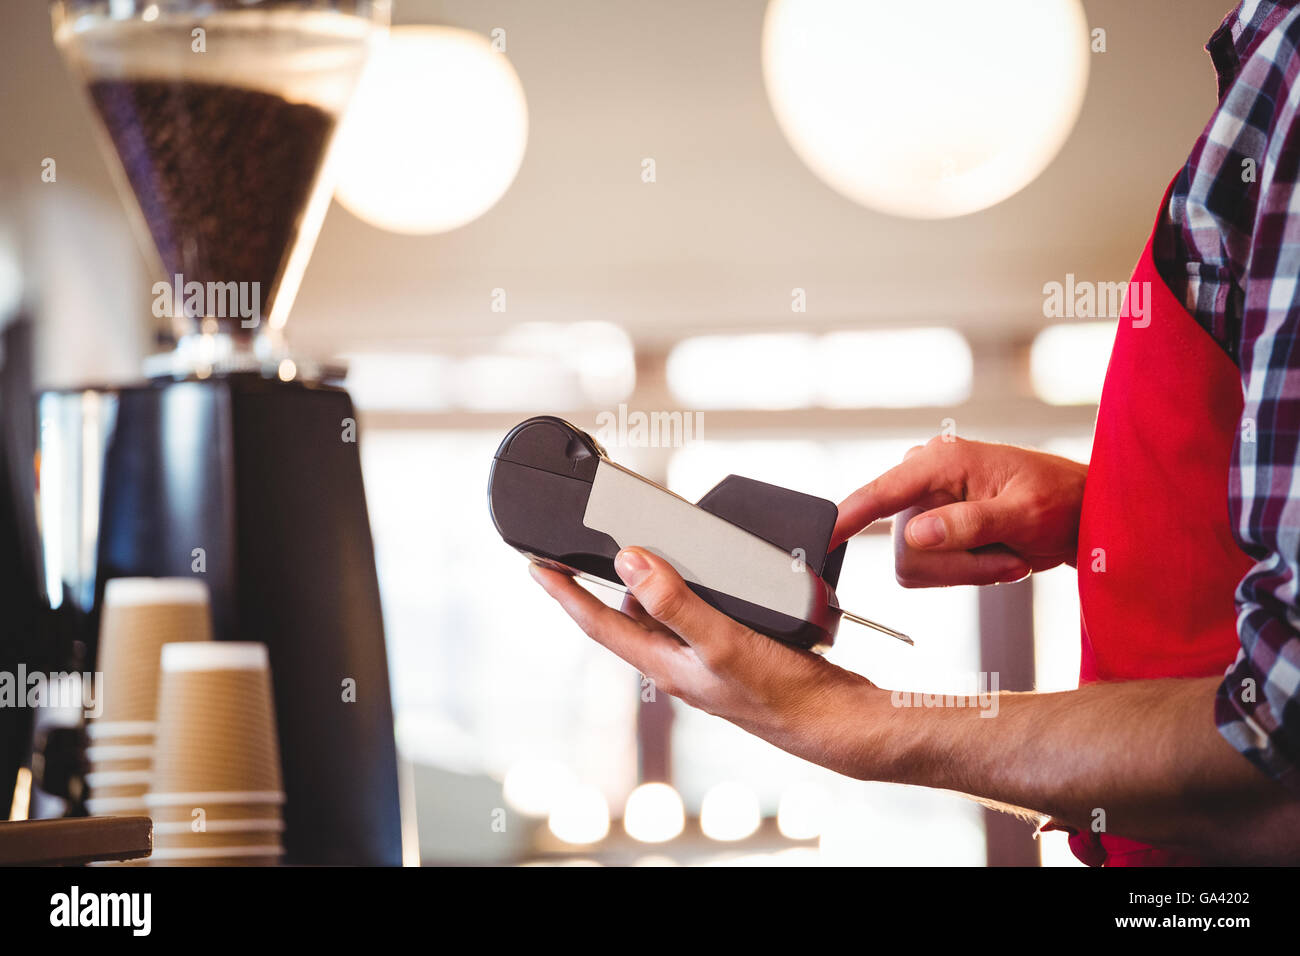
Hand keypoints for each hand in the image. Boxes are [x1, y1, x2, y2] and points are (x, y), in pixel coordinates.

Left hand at [529, 548, 883, 776]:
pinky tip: (715, 571)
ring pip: (667, 608)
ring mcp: (704, 656)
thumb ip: (674, 603)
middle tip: (601, 537)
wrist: (834, 719)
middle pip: (629, 611)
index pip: (597, 622)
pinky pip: (700, 610)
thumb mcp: (720, 642)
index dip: (563, 593)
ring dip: (661, 576)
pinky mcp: (733, 648)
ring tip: (662, 544)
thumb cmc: (780, 694)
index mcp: (662, 663)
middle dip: (614, 576)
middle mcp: (677, 661)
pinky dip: (697, 586)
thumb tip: (629, 563)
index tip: (535, 566)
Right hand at [832, 436, 1087, 587]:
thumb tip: (914, 535)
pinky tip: (998, 558)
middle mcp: (924, 479)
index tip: (820, 539)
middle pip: (903, 548)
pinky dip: (966, 574)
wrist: (1082, 516)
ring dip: (966, 573)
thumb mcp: (1023, 513)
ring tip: (1008, 556)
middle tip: (1007, 562)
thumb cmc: (1061, 501)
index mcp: (941, 461)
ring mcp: (925, 506)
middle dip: (958, 567)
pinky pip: (927, 572)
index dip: (847, 517)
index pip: (880, 492)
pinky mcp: (931, 530)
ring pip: (913, 567)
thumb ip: (968, 524)